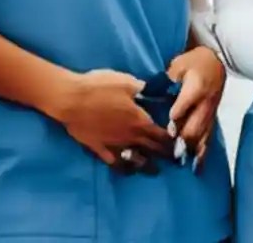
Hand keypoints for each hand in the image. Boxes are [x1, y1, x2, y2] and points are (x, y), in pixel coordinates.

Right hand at [47, 70, 173, 170]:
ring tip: (153, 170)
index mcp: (140, 120)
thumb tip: (153, 90)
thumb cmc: (99, 87)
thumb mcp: (126, 82)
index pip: (162, 135)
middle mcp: (130, 136)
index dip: (174, 141)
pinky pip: (113, 162)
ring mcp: (114, 145)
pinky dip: (123, 168)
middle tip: (175, 161)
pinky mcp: (98, 148)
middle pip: (152, 149)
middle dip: (165, 155)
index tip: (182, 145)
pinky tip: (127, 170)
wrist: (70, 99)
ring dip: (146, 166)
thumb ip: (143, 89)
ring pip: (135, 160)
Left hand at [167, 46, 225, 171]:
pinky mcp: (212, 119)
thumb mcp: (177, 65)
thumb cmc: (192, 62)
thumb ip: (165, 80)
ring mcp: (210, 112)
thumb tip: (148, 93)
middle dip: (184, 139)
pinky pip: (209, 138)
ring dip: (192, 149)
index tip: (168, 128)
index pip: (186, 104)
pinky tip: (197, 167)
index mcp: (197, 86)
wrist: (215, 62)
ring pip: (203, 134)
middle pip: (196, 124)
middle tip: (171, 153)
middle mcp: (206, 102)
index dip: (177, 116)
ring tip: (182, 163)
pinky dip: (203, 153)